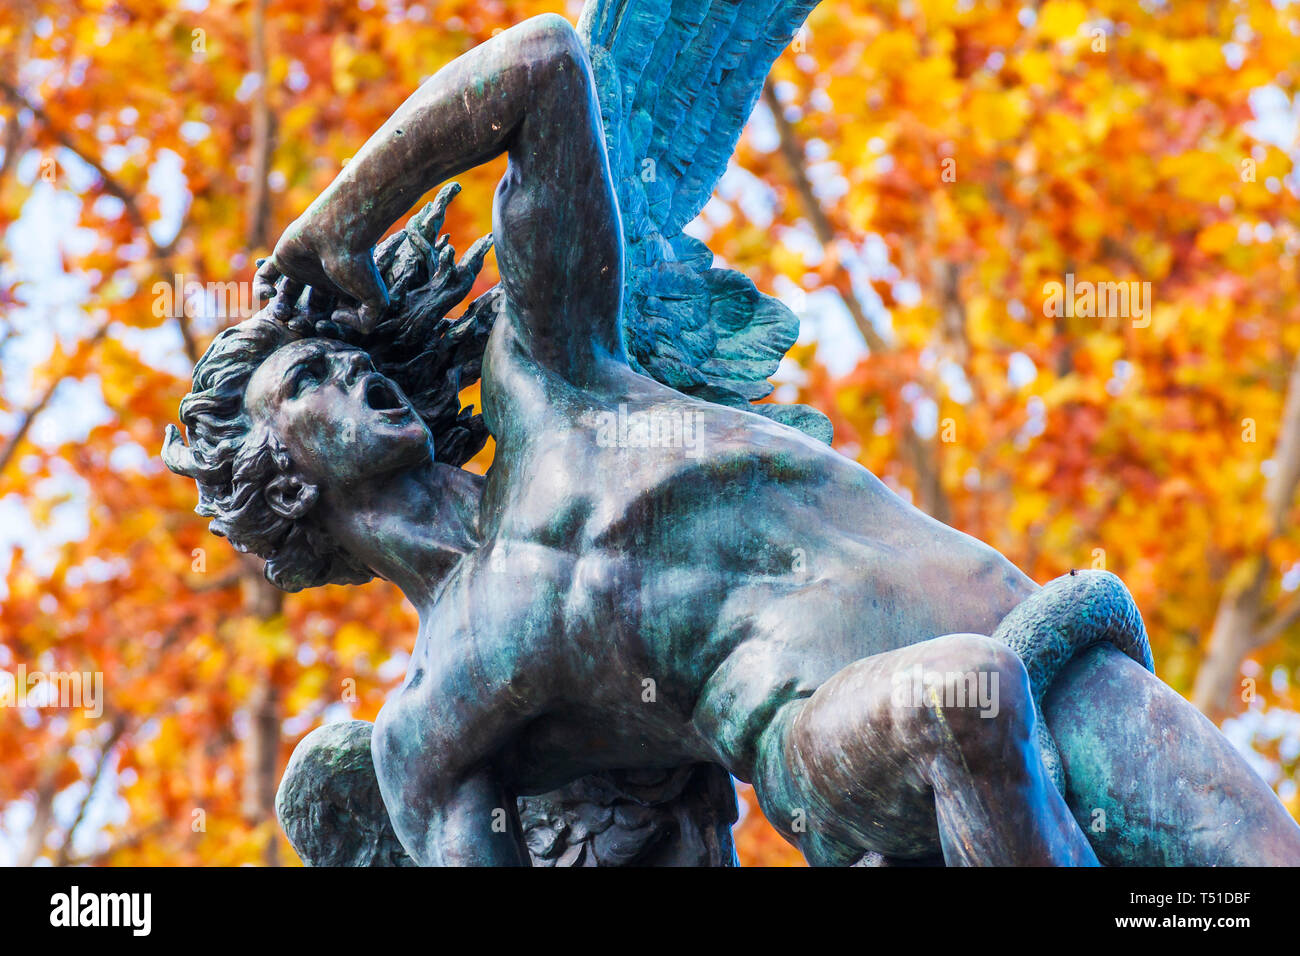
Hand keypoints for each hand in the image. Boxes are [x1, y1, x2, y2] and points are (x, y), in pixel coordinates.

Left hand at [254, 212, 389, 331]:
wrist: (341, 232)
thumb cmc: (360, 266)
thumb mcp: (376, 301)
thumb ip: (365, 322)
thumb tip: (335, 319)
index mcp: (341, 290)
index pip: (329, 315)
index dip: (324, 325)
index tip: (322, 325)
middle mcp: (321, 279)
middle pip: (306, 308)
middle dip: (300, 320)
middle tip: (294, 325)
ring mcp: (301, 268)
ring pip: (286, 295)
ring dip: (281, 309)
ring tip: (281, 315)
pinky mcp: (281, 258)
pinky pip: (265, 275)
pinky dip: (261, 287)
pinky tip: (268, 295)